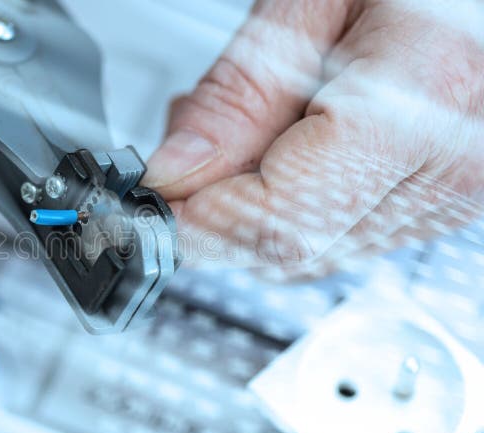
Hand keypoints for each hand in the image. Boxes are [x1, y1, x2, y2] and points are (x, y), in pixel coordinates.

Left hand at [143, 0, 483, 269]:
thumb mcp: (307, 3)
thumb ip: (240, 94)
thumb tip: (173, 174)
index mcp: (417, 111)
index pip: (275, 221)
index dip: (191, 224)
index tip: (141, 205)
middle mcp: (444, 173)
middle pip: (284, 248)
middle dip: (208, 214)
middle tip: (174, 157)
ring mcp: (443, 198)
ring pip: (303, 253)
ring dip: (242, 210)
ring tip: (236, 131)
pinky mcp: (432, 204)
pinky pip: (333, 236)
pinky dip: (282, 207)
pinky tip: (276, 150)